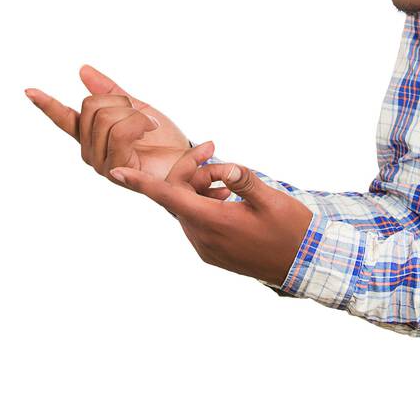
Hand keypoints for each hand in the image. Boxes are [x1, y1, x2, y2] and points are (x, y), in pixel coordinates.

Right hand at [24, 65, 195, 187]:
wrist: (187, 161)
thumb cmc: (164, 140)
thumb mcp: (137, 107)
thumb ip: (110, 91)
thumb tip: (82, 70)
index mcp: (93, 136)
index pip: (64, 118)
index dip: (47, 105)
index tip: (28, 91)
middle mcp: (92, 151)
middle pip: (91, 106)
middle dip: (121, 101)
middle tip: (142, 115)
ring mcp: (102, 163)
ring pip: (106, 118)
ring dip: (135, 114)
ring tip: (150, 126)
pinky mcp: (116, 171)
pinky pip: (121, 132)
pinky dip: (140, 122)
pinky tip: (151, 129)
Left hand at [112, 141, 314, 287]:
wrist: (304, 266)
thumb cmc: (291, 230)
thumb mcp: (271, 200)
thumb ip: (243, 178)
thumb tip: (223, 165)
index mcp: (212, 222)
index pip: (167, 196)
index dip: (139, 183)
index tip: (115, 171)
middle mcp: (201, 238)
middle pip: (179, 196)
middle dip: (193, 172)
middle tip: (216, 153)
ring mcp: (205, 248)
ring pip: (188, 209)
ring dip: (201, 189)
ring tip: (232, 183)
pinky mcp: (211, 254)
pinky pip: (197, 223)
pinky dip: (206, 206)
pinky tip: (230, 201)